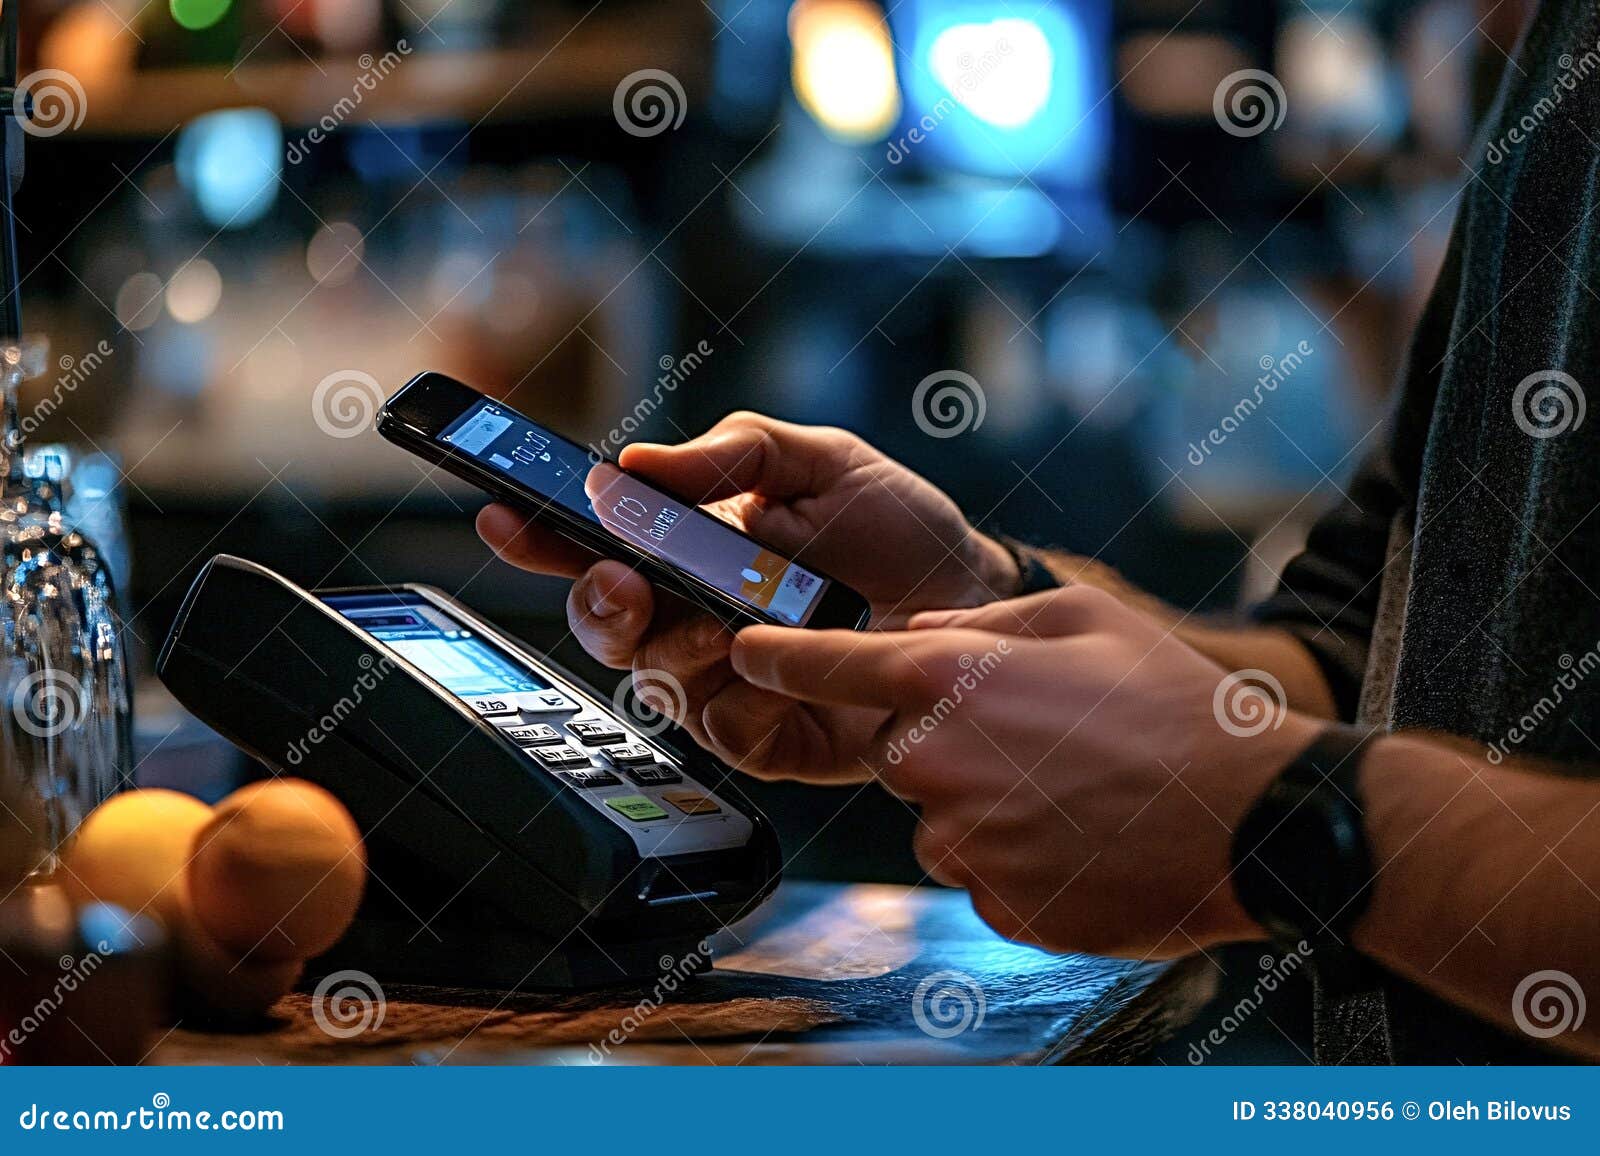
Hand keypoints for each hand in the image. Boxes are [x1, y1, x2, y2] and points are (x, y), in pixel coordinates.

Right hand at [477, 411, 1018, 782]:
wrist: (975, 599)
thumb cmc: (897, 527)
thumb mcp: (820, 460)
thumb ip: (733, 453)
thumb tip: (637, 464)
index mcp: (691, 549)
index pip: (596, 544)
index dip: (541, 534)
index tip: (504, 513)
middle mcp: (694, 618)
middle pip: (605, 624)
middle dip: (601, 602)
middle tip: (624, 580)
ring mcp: (728, 682)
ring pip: (655, 681)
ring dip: (681, 647)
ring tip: (728, 618)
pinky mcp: (768, 739)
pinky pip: (722, 730)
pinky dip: (742, 699)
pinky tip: (778, 671)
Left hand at [728, 586, 1321, 956]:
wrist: (1253, 818)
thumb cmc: (1176, 709)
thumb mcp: (1084, 620)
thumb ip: (982, 623)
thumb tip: (914, 639)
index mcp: (950, 683)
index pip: (830, 665)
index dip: (779, 655)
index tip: (744, 649)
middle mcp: (936, 765)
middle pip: (899, 752)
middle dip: (947, 742)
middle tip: (1037, 738)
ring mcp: (962, 842)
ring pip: (938, 818)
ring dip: (981, 804)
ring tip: (1071, 790)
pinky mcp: (993, 904)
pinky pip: (978, 873)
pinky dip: (1014, 857)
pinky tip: (1078, 836)